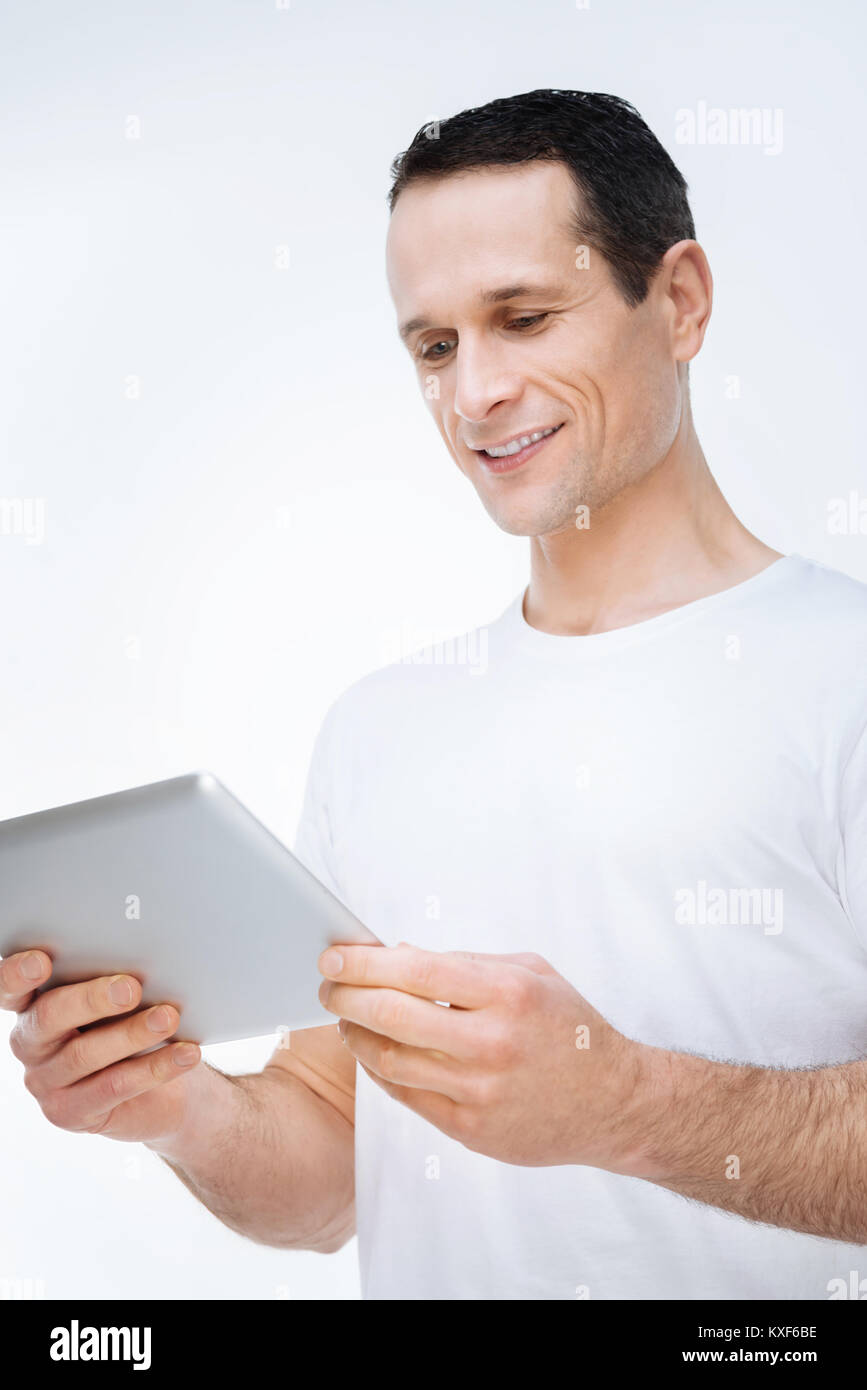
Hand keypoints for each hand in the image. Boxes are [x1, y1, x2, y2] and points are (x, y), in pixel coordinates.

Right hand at [1, 950, 202, 1142]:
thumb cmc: (134, 1024)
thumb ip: (114, 983)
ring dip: (132, 1033)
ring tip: (169, 1017)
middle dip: (91, 998)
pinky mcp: (71, 1113)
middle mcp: (31, 1043)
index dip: (17, 974)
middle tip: (132, 988)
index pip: (11, 988)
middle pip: (48, 1017)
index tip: (41, 960)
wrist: (162, 1088)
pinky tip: (185, 1053)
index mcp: (34, 1005)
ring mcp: (45, 1082)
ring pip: (84, 1054)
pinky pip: (114, 1087)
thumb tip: (138, 964)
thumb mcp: (121, 1000)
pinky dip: (155, 1067)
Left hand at [318, 942, 650, 1168]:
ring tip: (344, 1018)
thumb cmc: (570, 1029)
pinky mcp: (472, 1128)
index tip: (334, 957)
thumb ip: (467, 961)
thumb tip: (399, 953)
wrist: (614, 1102)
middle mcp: (492, 1041)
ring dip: (356, 1036)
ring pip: (391, 1061)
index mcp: (508, 992)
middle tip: (326, 986)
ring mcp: (480, 1090)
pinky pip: (407, 1096)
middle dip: (347, 996)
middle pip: (393, 1015)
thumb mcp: (531, 973)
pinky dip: (380, 1072)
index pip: (417, 970)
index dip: (365, 963)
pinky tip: (371, 1053)